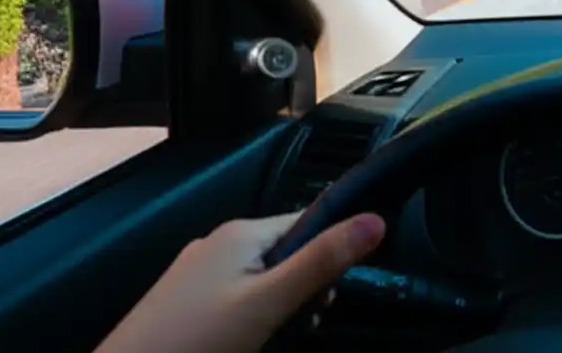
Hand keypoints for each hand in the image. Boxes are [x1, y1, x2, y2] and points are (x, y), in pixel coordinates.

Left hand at [95, 211, 385, 352]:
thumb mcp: (269, 303)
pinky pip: (236, 297)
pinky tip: (249, 342)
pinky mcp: (184, 302)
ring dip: (280, 306)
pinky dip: (252, 317)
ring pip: (262, 279)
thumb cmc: (200, 341)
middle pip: (286, 253)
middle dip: (305, 287)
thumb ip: (322, 262)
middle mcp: (218, 243)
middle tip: (305, 324)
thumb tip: (377, 219)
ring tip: (277, 337)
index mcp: (241, 232)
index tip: (334, 293)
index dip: (331, 253)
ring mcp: (197, 273)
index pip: (307, 222)